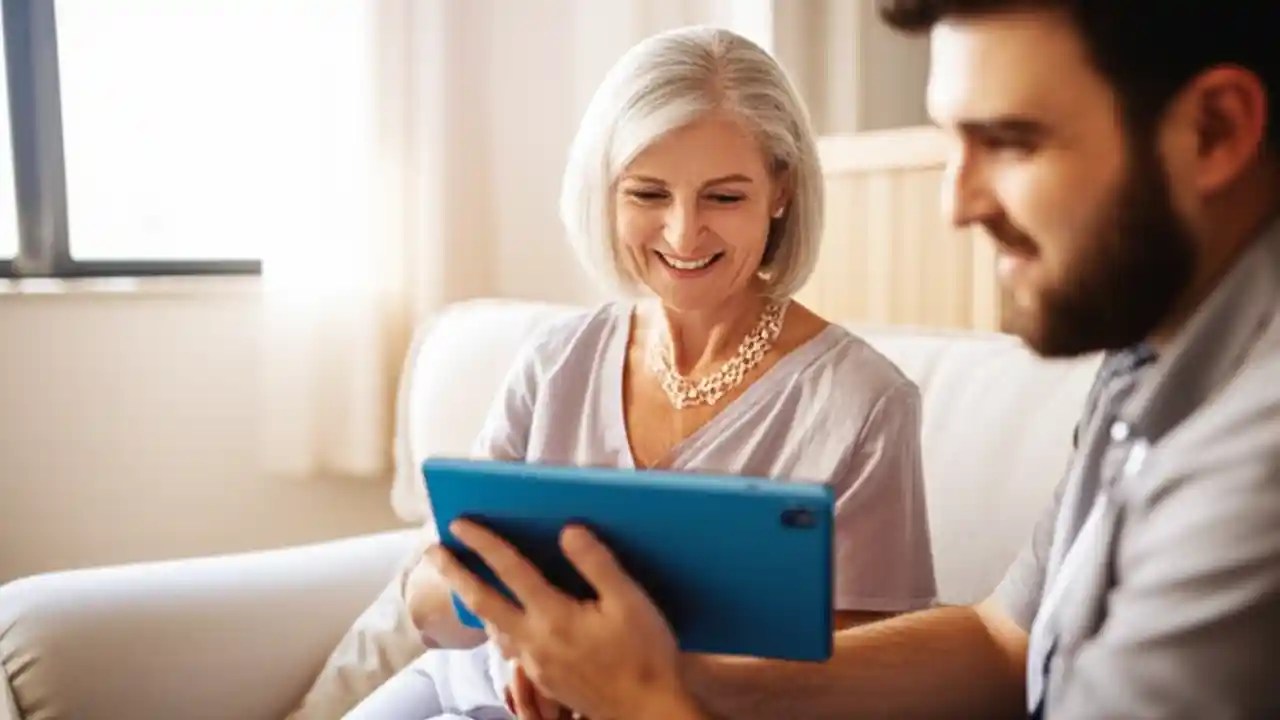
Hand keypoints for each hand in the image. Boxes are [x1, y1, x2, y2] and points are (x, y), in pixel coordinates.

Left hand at [428, 521, 697, 719]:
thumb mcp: (629, 601)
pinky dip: (499, 624)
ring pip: (494, 627)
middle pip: (482, 602)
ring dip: (475, 600)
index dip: (484, 542)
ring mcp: (535, 664)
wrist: (649, 710)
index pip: (509, 570)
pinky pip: (512, 645)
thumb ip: (596, 563)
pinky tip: (508, 619)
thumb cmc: (644, 654)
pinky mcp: (544, 679)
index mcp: (553, 616)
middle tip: (433, 551)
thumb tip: (567, 530)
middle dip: (455, 573)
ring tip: (464, 582)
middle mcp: (534, 641)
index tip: (459, 522)